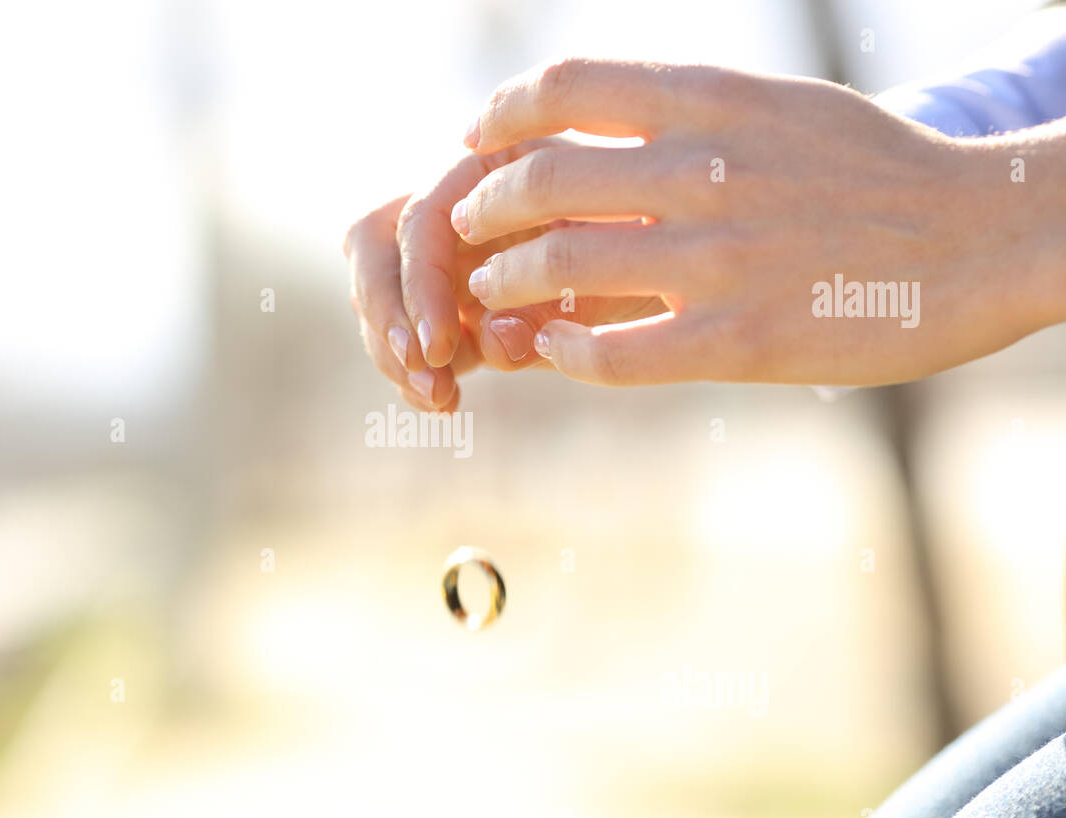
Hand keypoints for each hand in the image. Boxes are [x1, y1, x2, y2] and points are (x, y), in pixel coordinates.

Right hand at [343, 141, 666, 410]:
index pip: (419, 220)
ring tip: (439, 399)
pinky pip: (410, 333)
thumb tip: (496, 338)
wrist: (690, 266)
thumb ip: (556, 295)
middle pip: (375, 249)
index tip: (439, 348)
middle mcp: (459, 200)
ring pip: (381, 292)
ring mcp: (448, 250)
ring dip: (395, 351)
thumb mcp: (620, 270)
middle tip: (427, 377)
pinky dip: (418, 369)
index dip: (417, 286)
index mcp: (496, 167)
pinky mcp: (449, 302)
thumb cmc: (662, 250)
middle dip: (389, 318)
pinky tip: (446, 402)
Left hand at [455, 58, 1065, 385]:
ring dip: (504, 283)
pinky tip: (553, 351)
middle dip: (482, 208)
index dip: (502, 114)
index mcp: (719, 102)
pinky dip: (563, 352)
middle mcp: (709, 170)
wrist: (982, 239)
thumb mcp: (783, 110)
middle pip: (541, 176)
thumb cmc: (877, 174)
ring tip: (492, 295)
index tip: (476, 139)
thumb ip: (693, 118)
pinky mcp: (738, 341)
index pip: (569, 86)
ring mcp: (720, 258)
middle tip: (466, 230)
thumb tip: (601, 131)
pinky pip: (612, 353)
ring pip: (560, 264)